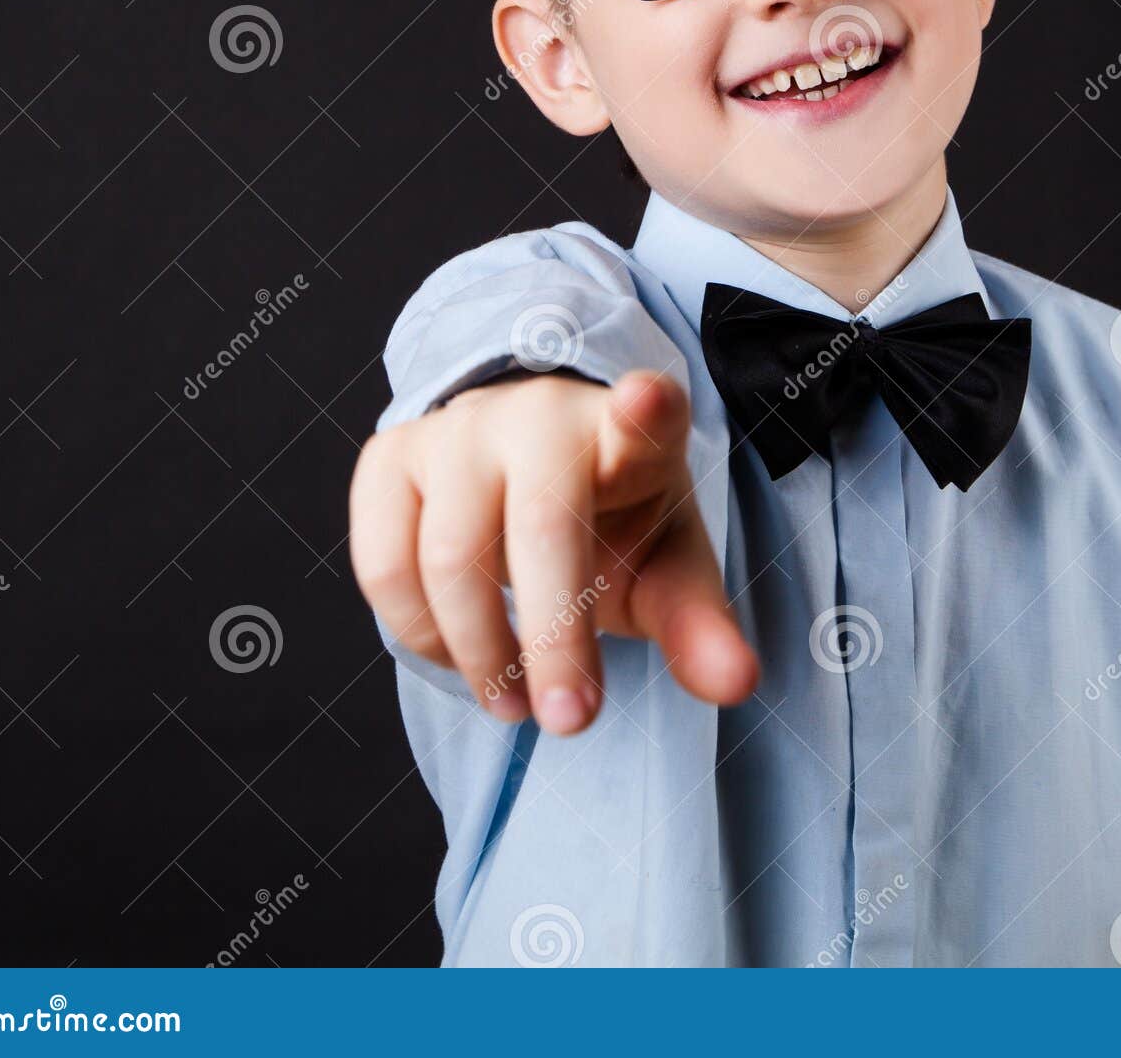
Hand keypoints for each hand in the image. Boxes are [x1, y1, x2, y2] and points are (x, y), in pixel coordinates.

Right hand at [349, 369, 759, 734]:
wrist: (526, 473)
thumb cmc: (610, 523)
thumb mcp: (666, 569)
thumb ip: (698, 625)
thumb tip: (736, 684)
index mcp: (630, 430)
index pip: (644, 412)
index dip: (645, 408)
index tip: (647, 400)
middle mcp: (541, 412)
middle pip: (542, 524)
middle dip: (555, 639)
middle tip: (572, 721)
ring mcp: (459, 427)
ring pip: (451, 554)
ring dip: (482, 653)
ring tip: (515, 704)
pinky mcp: (391, 454)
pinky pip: (384, 560)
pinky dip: (418, 631)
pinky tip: (459, 653)